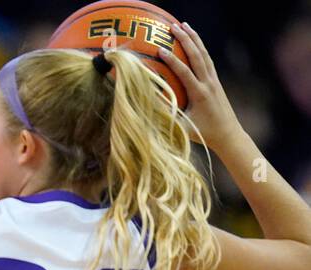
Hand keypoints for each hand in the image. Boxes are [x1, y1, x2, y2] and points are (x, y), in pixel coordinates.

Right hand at [160, 22, 241, 145]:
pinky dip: (200, 48)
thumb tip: (149, 104)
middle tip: (173, 26)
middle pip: (197, 55)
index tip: (160, 49)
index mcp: (200, 93)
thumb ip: (168, 114)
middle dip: (185, 39)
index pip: (184, 72)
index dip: (172, 60)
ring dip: (194, 38)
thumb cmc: (203, 134)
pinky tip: (194, 42)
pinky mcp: (216, 81)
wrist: (228, 134)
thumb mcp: (183, 126)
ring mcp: (214, 80)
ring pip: (204, 54)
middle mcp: (209, 83)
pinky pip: (207, 60)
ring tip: (184, 25)